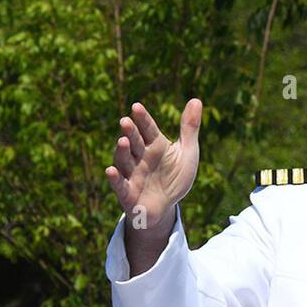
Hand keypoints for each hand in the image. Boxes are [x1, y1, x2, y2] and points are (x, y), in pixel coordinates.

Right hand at [104, 98, 202, 233]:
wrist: (166, 207)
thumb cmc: (174, 178)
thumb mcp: (186, 153)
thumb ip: (189, 129)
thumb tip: (196, 100)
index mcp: (155, 145)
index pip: (148, 129)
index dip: (142, 119)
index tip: (136, 107)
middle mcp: (140, 157)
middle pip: (134, 142)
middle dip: (130, 133)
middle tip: (126, 121)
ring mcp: (132, 174)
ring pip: (124, 161)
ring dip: (122, 152)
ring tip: (122, 141)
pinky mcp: (127, 193)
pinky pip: (120, 185)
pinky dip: (115, 179)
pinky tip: (110, 170)